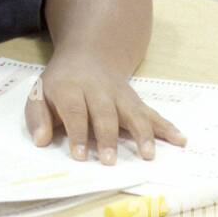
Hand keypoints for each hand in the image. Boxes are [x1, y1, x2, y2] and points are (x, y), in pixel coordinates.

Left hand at [24, 48, 185, 162]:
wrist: (88, 55)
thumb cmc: (60, 84)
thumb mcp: (39, 95)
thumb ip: (37, 117)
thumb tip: (41, 140)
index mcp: (70, 88)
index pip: (75, 111)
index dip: (77, 133)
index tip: (80, 156)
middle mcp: (97, 90)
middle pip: (105, 113)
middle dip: (108, 137)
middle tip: (109, 161)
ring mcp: (119, 94)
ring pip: (133, 112)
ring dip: (142, 133)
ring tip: (148, 155)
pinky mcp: (134, 100)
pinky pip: (151, 113)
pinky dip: (166, 127)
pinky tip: (180, 139)